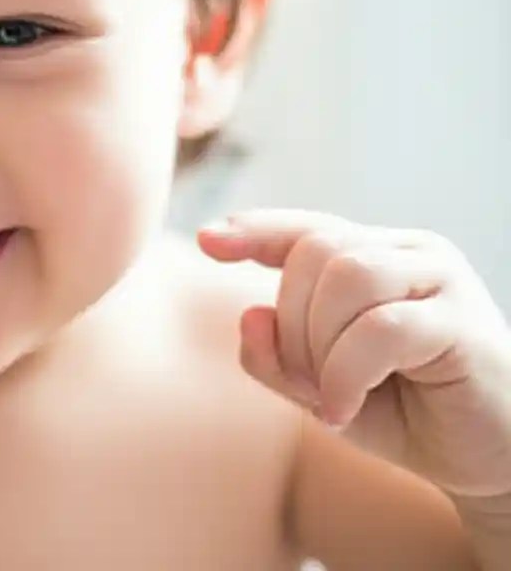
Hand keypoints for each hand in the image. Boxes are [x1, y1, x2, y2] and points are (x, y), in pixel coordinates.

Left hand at [199, 209, 510, 498]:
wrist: (489, 460)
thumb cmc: (404, 413)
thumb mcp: (320, 389)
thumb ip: (276, 357)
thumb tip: (248, 314)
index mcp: (374, 257)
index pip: (306, 228)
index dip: (255, 230)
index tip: (206, 239)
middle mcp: (408, 254)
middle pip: (314, 250)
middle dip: (290, 323)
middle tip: (310, 385)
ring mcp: (440, 280)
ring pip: (345, 276)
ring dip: (318, 345)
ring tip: (331, 396)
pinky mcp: (461, 320)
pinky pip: (380, 327)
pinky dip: (345, 373)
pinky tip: (344, 410)